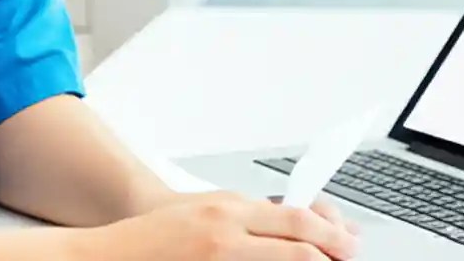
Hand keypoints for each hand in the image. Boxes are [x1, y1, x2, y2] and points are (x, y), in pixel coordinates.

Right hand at [80, 190, 359, 260]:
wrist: (116, 252)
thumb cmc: (160, 232)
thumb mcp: (207, 208)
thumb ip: (249, 214)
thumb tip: (298, 222)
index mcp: (227, 209)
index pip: (295, 219)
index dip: (330, 233)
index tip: (348, 242)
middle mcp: (226, 234)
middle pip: (298, 247)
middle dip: (330, 254)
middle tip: (347, 257)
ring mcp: (219, 260)